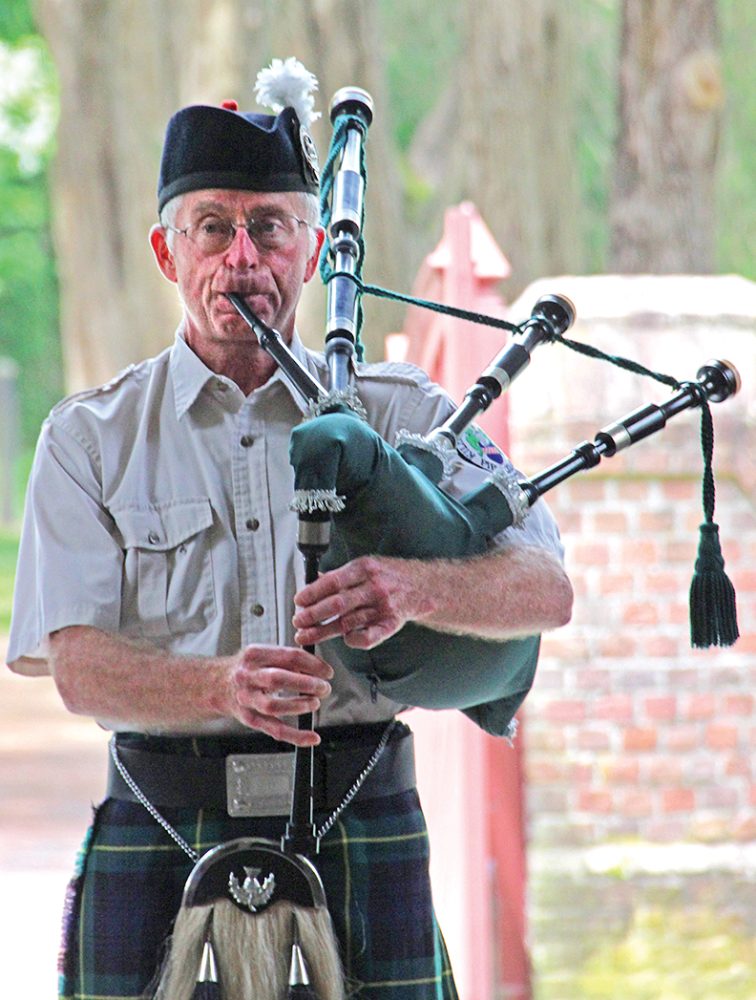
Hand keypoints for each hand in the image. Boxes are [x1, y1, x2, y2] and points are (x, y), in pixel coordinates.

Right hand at [228, 644, 332, 746]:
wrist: (216, 685)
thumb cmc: (245, 669)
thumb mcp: (262, 655)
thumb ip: (286, 660)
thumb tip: (316, 668)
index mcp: (254, 655)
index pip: (288, 656)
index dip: (312, 664)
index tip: (327, 672)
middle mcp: (248, 677)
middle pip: (277, 679)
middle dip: (306, 684)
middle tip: (323, 687)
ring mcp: (247, 699)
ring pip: (273, 706)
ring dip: (299, 706)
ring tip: (315, 703)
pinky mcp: (249, 719)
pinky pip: (274, 730)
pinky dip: (295, 736)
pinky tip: (311, 737)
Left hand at [292, 555, 436, 650]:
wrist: (423, 586)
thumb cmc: (390, 575)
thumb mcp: (365, 566)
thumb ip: (340, 575)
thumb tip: (314, 580)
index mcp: (365, 568)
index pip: (333, 581)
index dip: (313, 593)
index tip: (298, 601)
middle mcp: (374, 587)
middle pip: (338, 603)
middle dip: (314, 614)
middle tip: (298, 621)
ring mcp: (383, 606)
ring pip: (348, 622)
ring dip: (324, 631)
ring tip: (306, 635)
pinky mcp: (390, 623)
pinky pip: (368, 637)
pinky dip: (353, 640)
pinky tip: (343, 639)